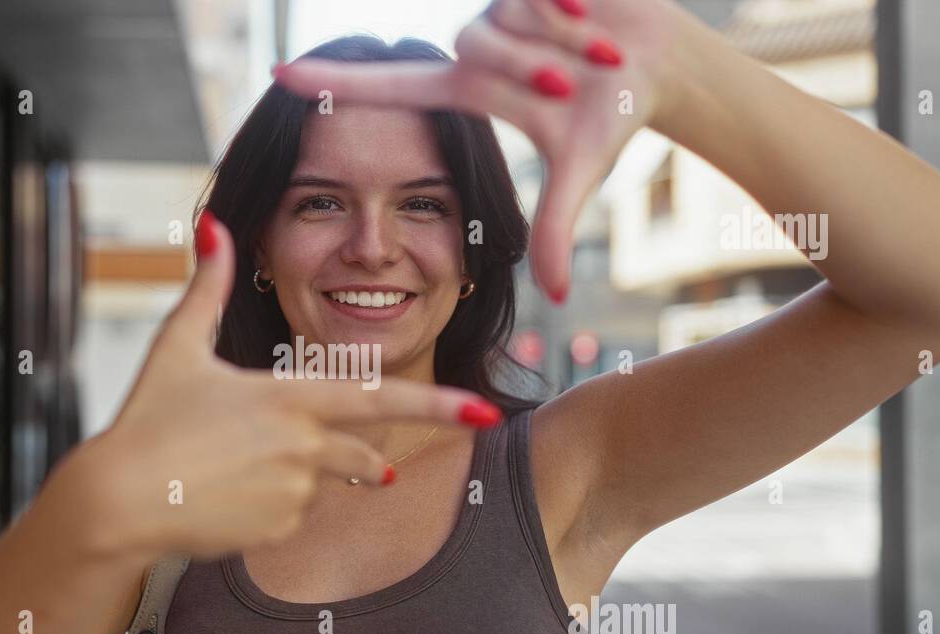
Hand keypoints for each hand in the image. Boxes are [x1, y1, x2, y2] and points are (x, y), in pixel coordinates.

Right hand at [32, 211, 501, 560]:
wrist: (116, 502)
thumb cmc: (146, 419)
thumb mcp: (178, 346)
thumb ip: (206, 287)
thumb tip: (212, 223)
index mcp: (290, 397)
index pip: (381, 399)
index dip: (439, 406)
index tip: (485, 411)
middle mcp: (303, 447)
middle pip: (365, 453)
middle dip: (382, 455)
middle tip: (394, 464)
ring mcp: (293, 494)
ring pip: (321, 483)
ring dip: (298, 475)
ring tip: (234, 467)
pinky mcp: (276, 531)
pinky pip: (292, 514)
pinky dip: (272, 505)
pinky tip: (225, 497)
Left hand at [274, 0, 692, 302]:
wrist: (660, 60)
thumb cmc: (612, 112)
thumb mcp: (580, 171)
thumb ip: (556, 228)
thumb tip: (555, 298)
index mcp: (471, 90)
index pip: (391, 86)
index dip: (337, 83)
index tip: (279, 77)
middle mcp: (475, 45)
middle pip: (476, 49)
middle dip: (530, 69)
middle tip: (570, 86)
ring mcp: (499, 6)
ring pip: (508, 16)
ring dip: (560, 40)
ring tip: (595, 51)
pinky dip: (573, 7)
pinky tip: (593, 13)